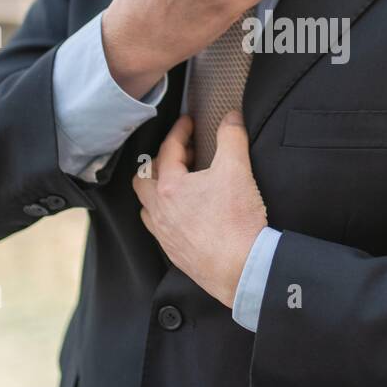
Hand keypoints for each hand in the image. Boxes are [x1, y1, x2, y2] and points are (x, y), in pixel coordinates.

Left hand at [133, 111, 266, 307]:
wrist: (243, 269)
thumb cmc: (237, 222)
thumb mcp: (237, 169)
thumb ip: (232, 137)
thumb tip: (231, 117)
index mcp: (169, 188)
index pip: (168, 150)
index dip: (179, 131)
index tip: (188, 123)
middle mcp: (160, 211)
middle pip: (144, 178)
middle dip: (160, 161)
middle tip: (182, 154)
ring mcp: (165, 235)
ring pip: (147, 206)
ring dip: (158, 190)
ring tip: (178, 183)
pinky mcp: (176, 254)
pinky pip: (159, 229)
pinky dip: (166, 215)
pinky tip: (183, 215)